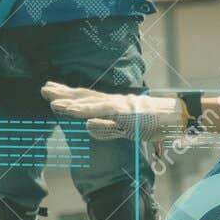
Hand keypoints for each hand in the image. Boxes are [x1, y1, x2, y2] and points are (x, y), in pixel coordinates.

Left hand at [41, 81, 182, 139]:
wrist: (175, 117)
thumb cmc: (152, 122)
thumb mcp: (124, 130)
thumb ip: (106, 130)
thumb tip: (88, 128)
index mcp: (111, 104)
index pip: (85, 97)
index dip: (68, 93)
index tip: (50, 89)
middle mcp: (112, 101)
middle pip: (84, 96)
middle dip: (64, 93)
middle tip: (44, 89)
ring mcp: (119, 106)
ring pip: (91, 104)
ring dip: (72, 103)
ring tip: (55, 102)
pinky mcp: (126, 113)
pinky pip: (106, 114)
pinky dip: (91, 113)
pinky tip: (77, 114)